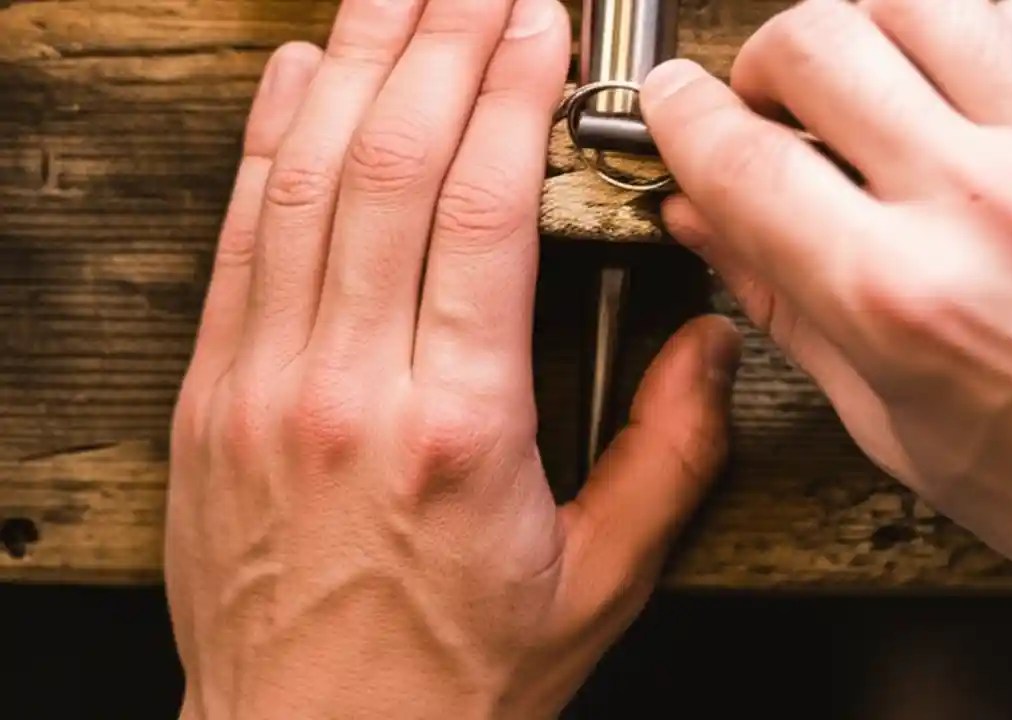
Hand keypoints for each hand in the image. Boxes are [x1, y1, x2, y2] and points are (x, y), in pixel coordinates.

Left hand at [164, 1, 740, 716]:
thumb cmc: (453, 678)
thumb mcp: (599, 583)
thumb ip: (669, 456)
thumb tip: (713, 347)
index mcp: (458, 429)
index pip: (481, 211)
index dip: (511, 95)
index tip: (537, 27)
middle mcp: (348, 389)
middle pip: (388, 165)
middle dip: (439, 44)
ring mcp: (263, 384)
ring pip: (303, 179)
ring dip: (355, 65)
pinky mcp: (212, 395)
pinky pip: (238, 236)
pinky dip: (266, 140)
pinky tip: (301, 77)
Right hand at [641, 0, 1011, 714]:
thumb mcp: (891, 422)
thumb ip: (783, 301)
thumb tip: (704, 217)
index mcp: (904, 301)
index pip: (742, 158)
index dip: (681, 116)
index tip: (673, 105)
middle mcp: (989, 203)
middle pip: (816, 39)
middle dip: (762, 62)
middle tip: (772, 105)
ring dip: (861, 29)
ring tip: (866, 86)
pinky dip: (964, 33)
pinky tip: (960, 88)